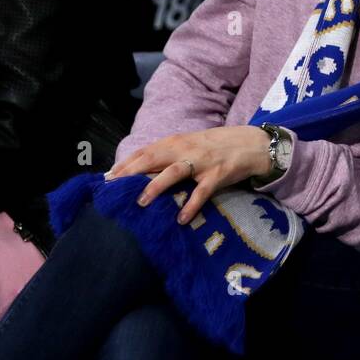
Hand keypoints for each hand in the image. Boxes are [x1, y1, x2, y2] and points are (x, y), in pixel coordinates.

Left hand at [105, 126, 272, 223]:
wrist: (253, 144)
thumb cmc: (218, 146)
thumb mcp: (191, 145)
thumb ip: (169, 155)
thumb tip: (142, 171)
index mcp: (177, 141)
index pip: (145, 151)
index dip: (125, 164)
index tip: (106, 178)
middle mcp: (186, 149)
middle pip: (152, 159)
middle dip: (131, 174)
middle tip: (113, 189)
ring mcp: (202, 162)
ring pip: (174, 172)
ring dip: (155, 186)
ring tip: (141, 202)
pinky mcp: (217, 175)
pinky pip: (202, 192)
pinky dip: (191, 205)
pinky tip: (182, 218)